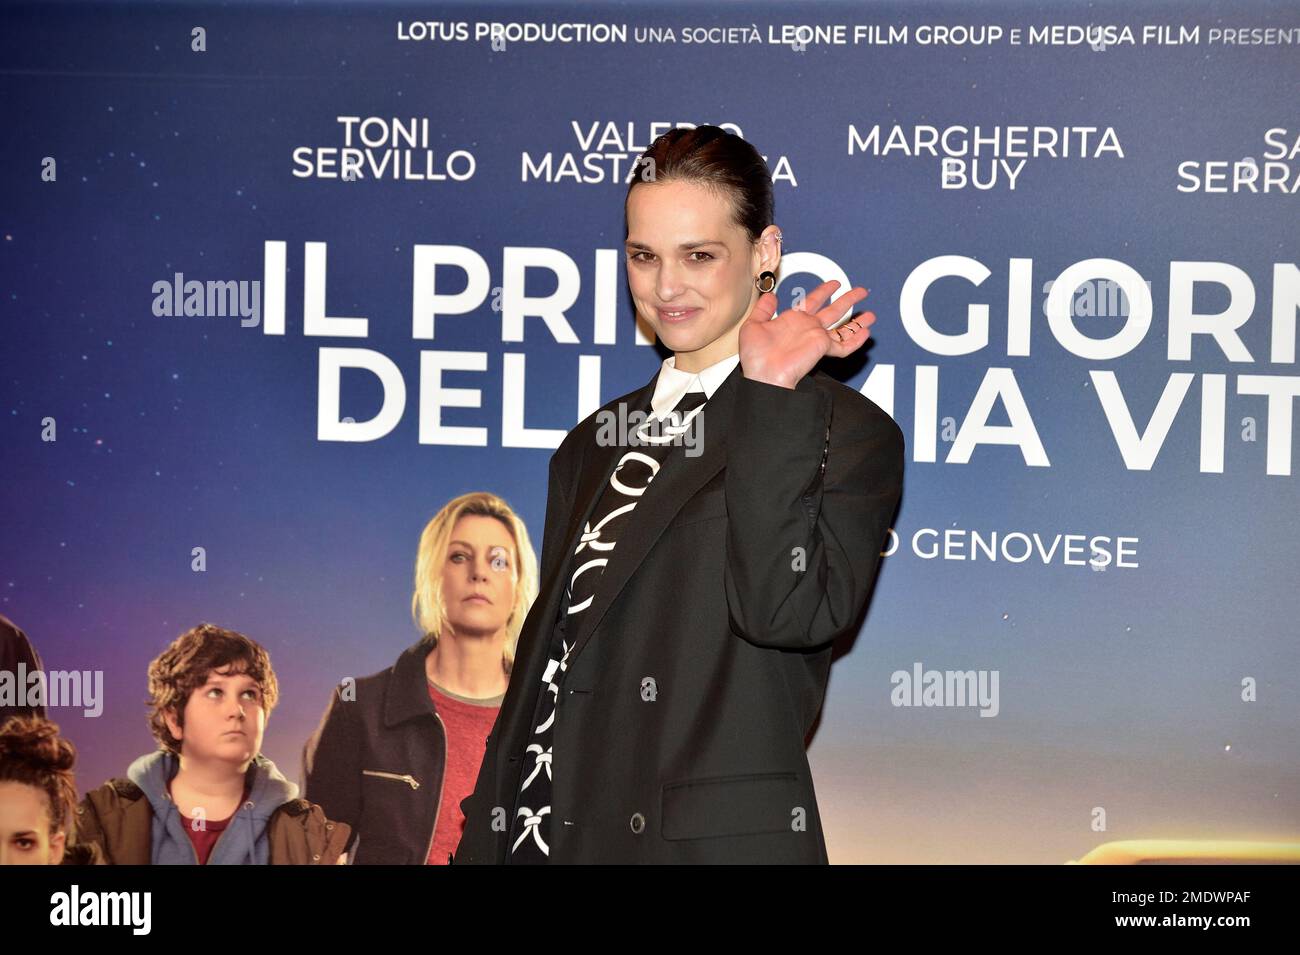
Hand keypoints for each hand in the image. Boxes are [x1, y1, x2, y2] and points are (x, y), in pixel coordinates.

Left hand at [738, 280, 875, 388]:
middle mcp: (808, 328)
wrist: (763, 374)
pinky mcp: (823, 348)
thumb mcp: (754, 325)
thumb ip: (763, 309)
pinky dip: (856, 339)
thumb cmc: (756, 357)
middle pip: (834, 311)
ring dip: (858, 321)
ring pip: (843, 328)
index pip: (813, 302)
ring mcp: (817, 338)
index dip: (824, 291)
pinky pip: (843, 345)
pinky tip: (865, 332)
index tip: (834, 284)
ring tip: (871, 315)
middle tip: (861, 291)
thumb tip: (771, 295)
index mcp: (793, 321)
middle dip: (848, 300)